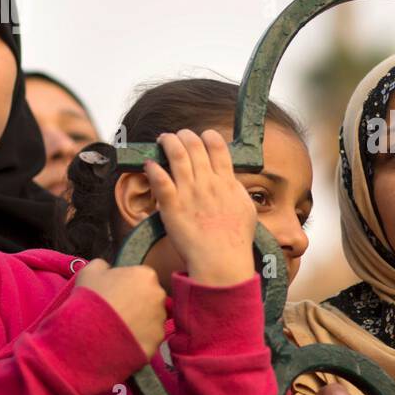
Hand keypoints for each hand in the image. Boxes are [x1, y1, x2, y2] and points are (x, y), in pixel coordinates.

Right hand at [74, 259, 166, 359]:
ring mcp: (161, 318)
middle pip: (149, 298)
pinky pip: (150, 336)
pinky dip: (140, 338)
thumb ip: (103, 265)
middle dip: (136, 303)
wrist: (88, 334)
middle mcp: (159, 295)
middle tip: (117, 312)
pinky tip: (124, 340)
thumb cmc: (90, 299)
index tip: (114, 295)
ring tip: (119, 328)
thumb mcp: (90, 272)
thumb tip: (107, 269)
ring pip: (152, 318)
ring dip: (140, 321)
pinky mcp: (158, 339)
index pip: (140, 278)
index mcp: (146, 275)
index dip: (125, 287)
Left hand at [145, 129, 257, 285]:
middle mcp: (207, 183)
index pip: (217, 146)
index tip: (203, 136)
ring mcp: (188, 193)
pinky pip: (159, 180)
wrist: (221, 260)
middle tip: (179, 136)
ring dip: (168, 142)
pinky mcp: (171, 206)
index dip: (208, 136)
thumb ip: (236, 191)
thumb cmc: (236, 240)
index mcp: (226, 182)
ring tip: (163, 139)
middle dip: (185, 135)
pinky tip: (149, 164)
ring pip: (176, 155)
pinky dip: (153, 168)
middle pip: (194, 145)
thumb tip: (230, 181)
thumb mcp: (246, 209)